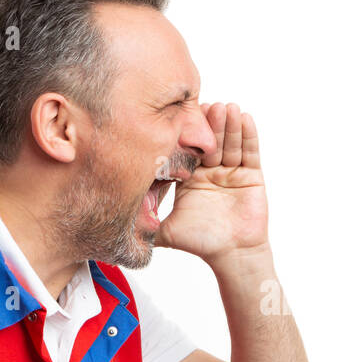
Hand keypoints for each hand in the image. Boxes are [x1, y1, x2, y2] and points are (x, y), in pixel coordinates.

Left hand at [154, 102, 269, 265]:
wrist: (232, 255)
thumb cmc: (203, 244)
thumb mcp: (167, 231)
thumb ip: (144, 226)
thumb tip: (110, 228)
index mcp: (191, 178)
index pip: (188, 150)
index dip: (186, 134)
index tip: (181, 116)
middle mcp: (210, 171)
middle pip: (210, 141)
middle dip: (209, 123)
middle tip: (205, 105)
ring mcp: (231, 171)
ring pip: (230, 142)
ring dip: (228, 124)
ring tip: (225, 107)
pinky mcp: (251, 175)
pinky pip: (250, 152)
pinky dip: (248, 135)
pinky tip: (244, 118)